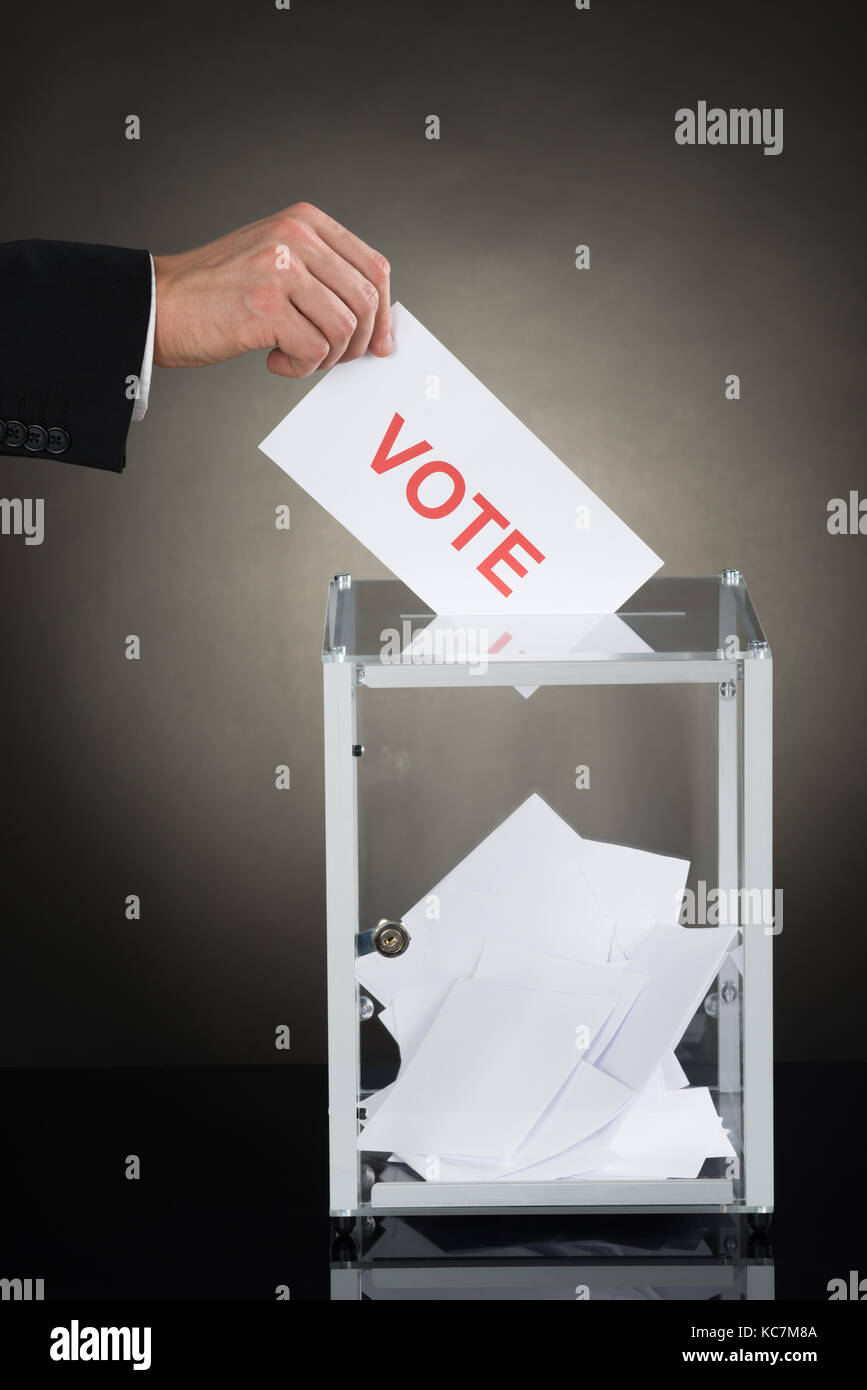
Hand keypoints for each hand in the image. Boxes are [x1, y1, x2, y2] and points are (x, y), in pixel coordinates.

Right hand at [152, 203, 392, 377]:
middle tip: (330, 357)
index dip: (384, 314)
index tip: (379, 343)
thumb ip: (324, 278)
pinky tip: (276, 360)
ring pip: (344, 329)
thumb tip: (378, 324)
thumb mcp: (278, 262)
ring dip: (326, 357)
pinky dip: (300, 368)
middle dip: (357, 343)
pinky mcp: (265, 305)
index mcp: (304, 222)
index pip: (374, 268)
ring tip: (296, 355)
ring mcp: (280, 269)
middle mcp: (295, 237)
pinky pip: (315, 350)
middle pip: (366, 301)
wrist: (161, 304)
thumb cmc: (218, 291)